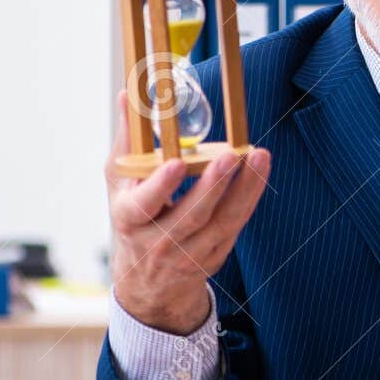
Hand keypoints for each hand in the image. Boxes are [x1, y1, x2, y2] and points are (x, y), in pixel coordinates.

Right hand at [106, 91, 271, 333]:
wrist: (149, 285)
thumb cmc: (134, 221)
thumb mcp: (119, 186)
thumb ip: (127, 142)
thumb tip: (127, 95)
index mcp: (130, 222)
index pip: (144, 206)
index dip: (160, 187)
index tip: (176, 164)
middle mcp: (161, 242)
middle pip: (191, 216)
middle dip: (212, 186)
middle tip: (229, 156)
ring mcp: (192, 253)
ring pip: (222, 221)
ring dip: (244, 189)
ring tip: (258, 157)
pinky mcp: (216, 255)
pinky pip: (237, 224)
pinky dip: (250, 197)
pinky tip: (260, 170)